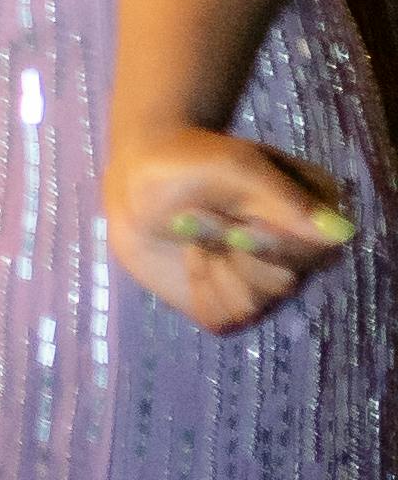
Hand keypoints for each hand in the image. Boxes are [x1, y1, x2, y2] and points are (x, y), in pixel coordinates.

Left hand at [106, 126, 357, 335]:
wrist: (139, 179)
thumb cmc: (192, 162)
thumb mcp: (235, 168)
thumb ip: (284, 199)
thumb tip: (340, 233)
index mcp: (314, 214)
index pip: (322, 251)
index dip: (277, 247)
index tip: (236, 230)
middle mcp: (296, 254)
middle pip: (284, 282)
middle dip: (229, 249)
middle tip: (191, 215)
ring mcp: (264, 283)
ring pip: (253, 305)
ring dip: (210, 265)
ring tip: (188, 227)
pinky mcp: (229, 304)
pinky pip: (223, 317)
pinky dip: (198, 285)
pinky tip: (191, 255)